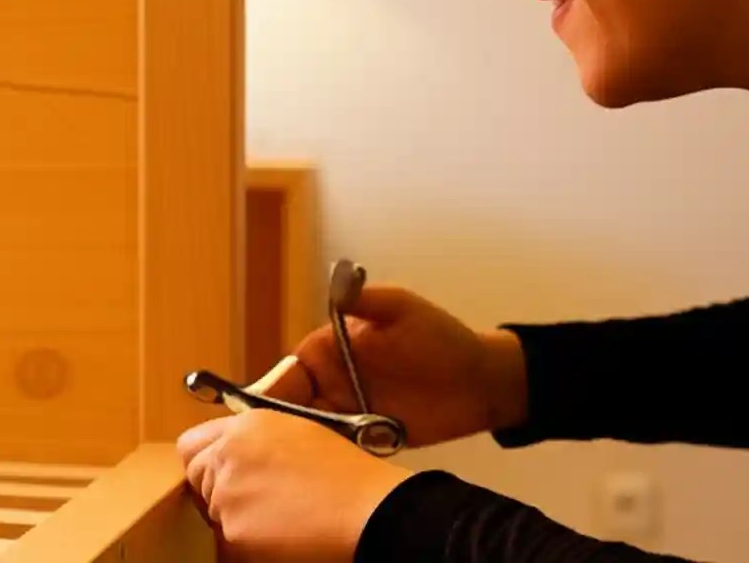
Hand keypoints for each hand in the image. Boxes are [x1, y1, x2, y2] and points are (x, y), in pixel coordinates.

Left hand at [177, 408, 410, 562]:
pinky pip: (227, 542)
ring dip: (234, 520)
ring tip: (280, 521)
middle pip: (195, 478)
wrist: (368, 509)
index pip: (191, 445)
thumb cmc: (347, 474)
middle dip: (215, 492)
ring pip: (212, 513)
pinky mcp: (233, 531)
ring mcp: (226, 493)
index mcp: (245, 426)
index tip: (221, 476)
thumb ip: (256, 442)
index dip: (205, 463)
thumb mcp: (298, 433)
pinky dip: (247, 544)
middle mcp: (228, 454)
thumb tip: (233, 458)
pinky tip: (282, 539)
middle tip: (255, 504)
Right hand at [264, 285, 527, 446]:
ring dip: (303, 447)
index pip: (290, 372)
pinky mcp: (367, 439)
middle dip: (280, 426)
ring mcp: (348, 412)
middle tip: (276, 448)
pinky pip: (338, 452)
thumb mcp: (401, 308)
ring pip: (310, 432)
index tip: (268, 414)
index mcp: (329, 348)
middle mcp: (332, 381)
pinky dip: (329, 462)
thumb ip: (364, 298)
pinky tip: (325, 471)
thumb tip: (337, 277)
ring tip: (298, 464)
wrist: (480, 381)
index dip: (276, 392)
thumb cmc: (440, 337)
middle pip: (291, 406)